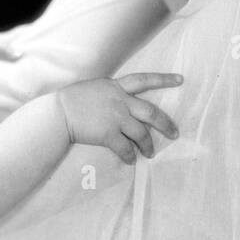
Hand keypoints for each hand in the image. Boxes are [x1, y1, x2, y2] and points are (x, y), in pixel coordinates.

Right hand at [56, 72, 182, 163]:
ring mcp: (115, 118)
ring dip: (148, 145)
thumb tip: (125, 97)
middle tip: (174, 133)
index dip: (164, 79)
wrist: (60, 113)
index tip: (180, 80)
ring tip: (151, 153)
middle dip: (166, 123)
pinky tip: (131, 160)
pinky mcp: (107, 134)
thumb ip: (113, 91)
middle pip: (151, 112)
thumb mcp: (96, 87)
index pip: (144, 79)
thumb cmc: (74, 99)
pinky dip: (130, 155)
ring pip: (141, 133)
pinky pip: (125, 148)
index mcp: (117, 87)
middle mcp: (120, 101)